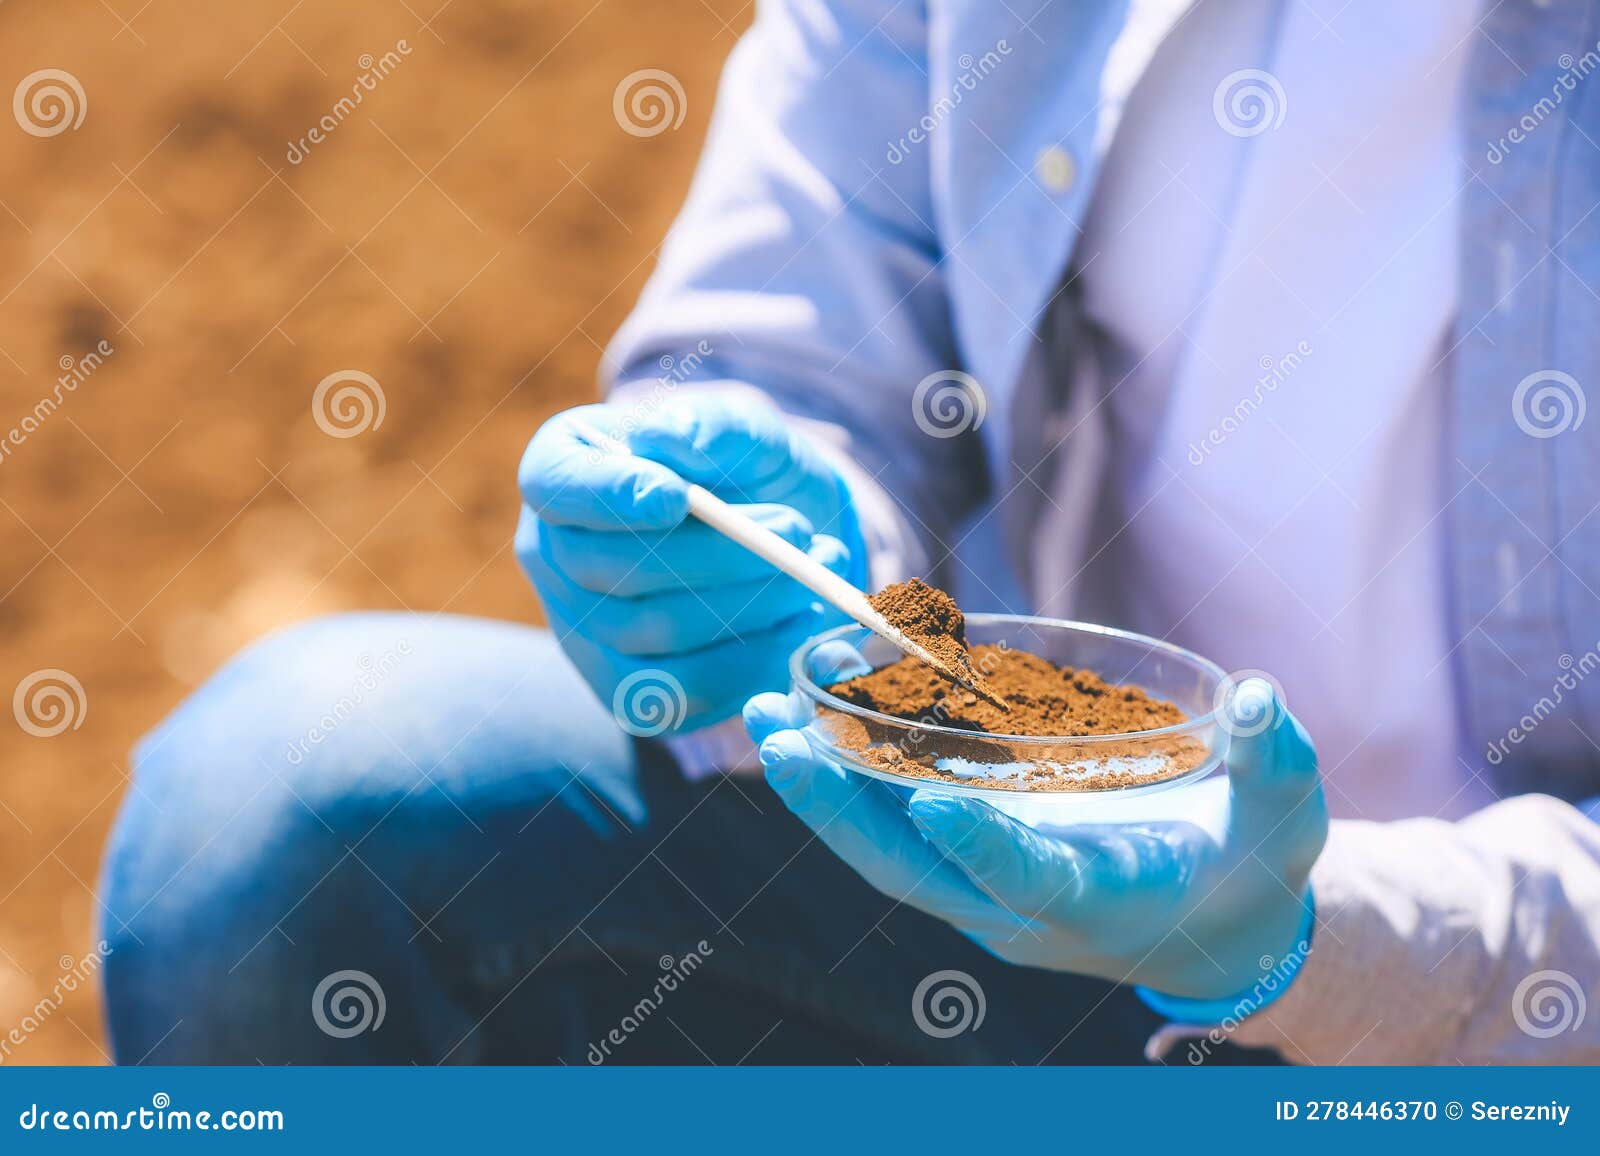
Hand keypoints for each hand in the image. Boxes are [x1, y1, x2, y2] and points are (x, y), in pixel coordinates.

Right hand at [517, 394, 864, 733]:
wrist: (778, 534)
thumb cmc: (744, 467)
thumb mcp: (744, 428)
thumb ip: (712, 425)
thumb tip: (667, 439)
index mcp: (562, 467)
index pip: (556, 484)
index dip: (610, 496)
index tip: (678, 497)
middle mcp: (553, 554)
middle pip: (610, 566)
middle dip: (715, 554)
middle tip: (796, 530)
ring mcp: (582, 628)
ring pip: (650, 630)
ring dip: (748, 604)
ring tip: (815, 568)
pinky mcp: (626, 690)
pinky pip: (679, 691)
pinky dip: (752, 661)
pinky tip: (803, 624)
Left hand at [744, 673, 1326, 1004]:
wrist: (1210, 928)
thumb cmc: (1248, 868)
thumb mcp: (1283, 821)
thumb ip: (1273, 763)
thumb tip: (1261, 697)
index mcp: (1099, 902)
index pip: (1032, 881)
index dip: (985, 848)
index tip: (932, 806)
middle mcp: (1023, 909)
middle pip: (916, 871)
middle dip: (845, 810)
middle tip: (785, 738)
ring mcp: (984, 893)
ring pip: (884, 852)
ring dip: (822, 790)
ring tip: (765, 717)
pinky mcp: (967, 867)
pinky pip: (890, 830)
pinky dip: (844, 782)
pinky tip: (805, 721)